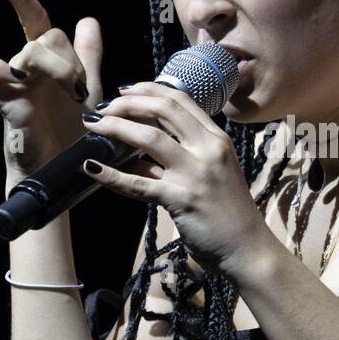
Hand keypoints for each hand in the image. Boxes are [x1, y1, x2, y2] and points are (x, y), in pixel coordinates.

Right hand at [0, 0, 103, 178]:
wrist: (66, 173)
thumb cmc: (74, 137)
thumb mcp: (90, 92)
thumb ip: (88, 58)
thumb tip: (88, 20)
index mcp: (47, 65)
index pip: (34, 23)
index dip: (21, 0)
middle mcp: (27, 71)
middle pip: (47, 35)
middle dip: (72, 57)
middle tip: (82, 89)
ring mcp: (14, 87)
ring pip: (30, 50)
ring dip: (58, 67)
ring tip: (73, 94)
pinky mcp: (6, 105)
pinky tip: (18, 82)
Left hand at [79, 82, 274, 276]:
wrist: (247, 249)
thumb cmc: (229, 213)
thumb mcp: (214, 173)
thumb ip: (184, 155)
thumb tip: (139, 148)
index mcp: (217, 139)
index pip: (180, 100)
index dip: (148, 90)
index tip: (125, 90)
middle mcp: (208, 150)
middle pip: (163, 109)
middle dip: (127, 103)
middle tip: (103, 107)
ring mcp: (195, 174)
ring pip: (149, 137)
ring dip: (115, 127)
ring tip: (93, 126)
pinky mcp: (181, 199)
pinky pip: (139, 183)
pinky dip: (111, 175)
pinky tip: (91, 169)